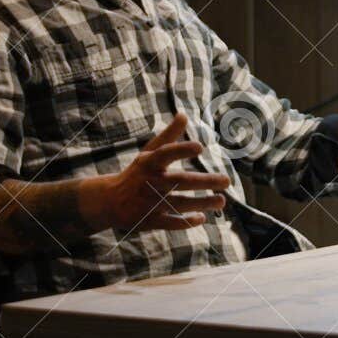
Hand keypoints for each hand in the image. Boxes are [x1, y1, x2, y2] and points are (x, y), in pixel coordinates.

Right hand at [80, 113, 230, 230]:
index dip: (181, 150)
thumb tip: (185, 115)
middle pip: (180, 181)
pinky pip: (171, 223)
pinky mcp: (151, 221)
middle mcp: (151, 182)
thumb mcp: (148, 153)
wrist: (110, 201)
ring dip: (202, 203)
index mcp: (150, 163)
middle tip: (227, 181)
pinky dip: (186, 222)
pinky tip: (202, 218)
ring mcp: (151, 203)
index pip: (166, 154)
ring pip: (180, 204)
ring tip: (222, 201)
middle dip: (205, 182)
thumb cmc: (136, 173)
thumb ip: (168, 135)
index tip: (200, 147)